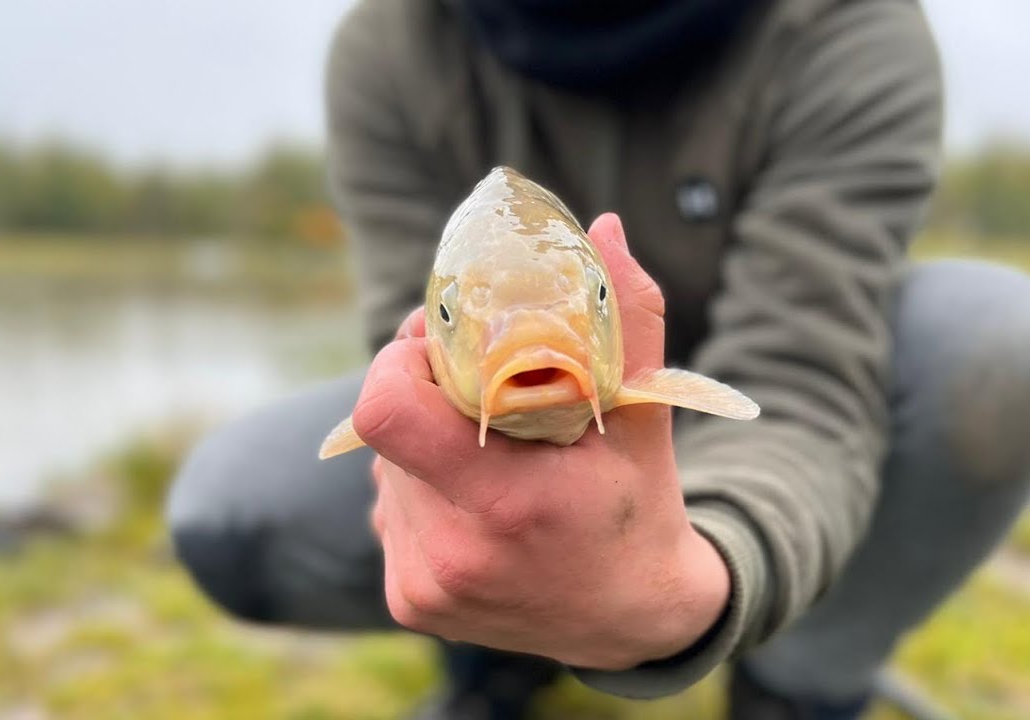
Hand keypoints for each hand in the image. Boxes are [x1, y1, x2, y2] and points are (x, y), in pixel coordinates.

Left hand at [353, 214, 729, 669]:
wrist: (633, 622)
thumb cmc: (639, 504)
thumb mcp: (646, 411)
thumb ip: (626, 314)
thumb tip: (600, 225)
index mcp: (506, 504)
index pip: (385, 408)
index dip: (399, 359)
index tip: (441, 345)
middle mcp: (452, 555)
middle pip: (386, 433)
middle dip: (420, 395)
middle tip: (473, 385)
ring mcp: (425, 586)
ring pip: (383, 472)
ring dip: (420, 444)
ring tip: (484, 450)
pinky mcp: (410, 605)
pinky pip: (389, 513)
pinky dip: (419, 491)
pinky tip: (473, 499)